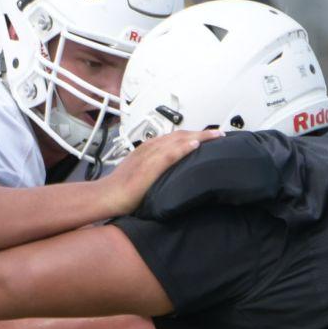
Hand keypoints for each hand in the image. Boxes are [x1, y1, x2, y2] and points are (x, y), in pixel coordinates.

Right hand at [102, 130, 220, 214]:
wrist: (107, 195)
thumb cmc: (122, 187)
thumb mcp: (142, 172)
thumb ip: (157, 167)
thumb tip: (173, 172)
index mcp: (149, 148)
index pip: (176, 137)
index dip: (195, 135)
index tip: (210, 137)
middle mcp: (150, 148)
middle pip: (180, 135)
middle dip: (202, 133)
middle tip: (220, 134)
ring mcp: (150, 156)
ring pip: (178, 140)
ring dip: (198, 137)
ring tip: (215, 136)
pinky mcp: (149, 167)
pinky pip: (169, 154)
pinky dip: (182, 148)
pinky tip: (195, 145)